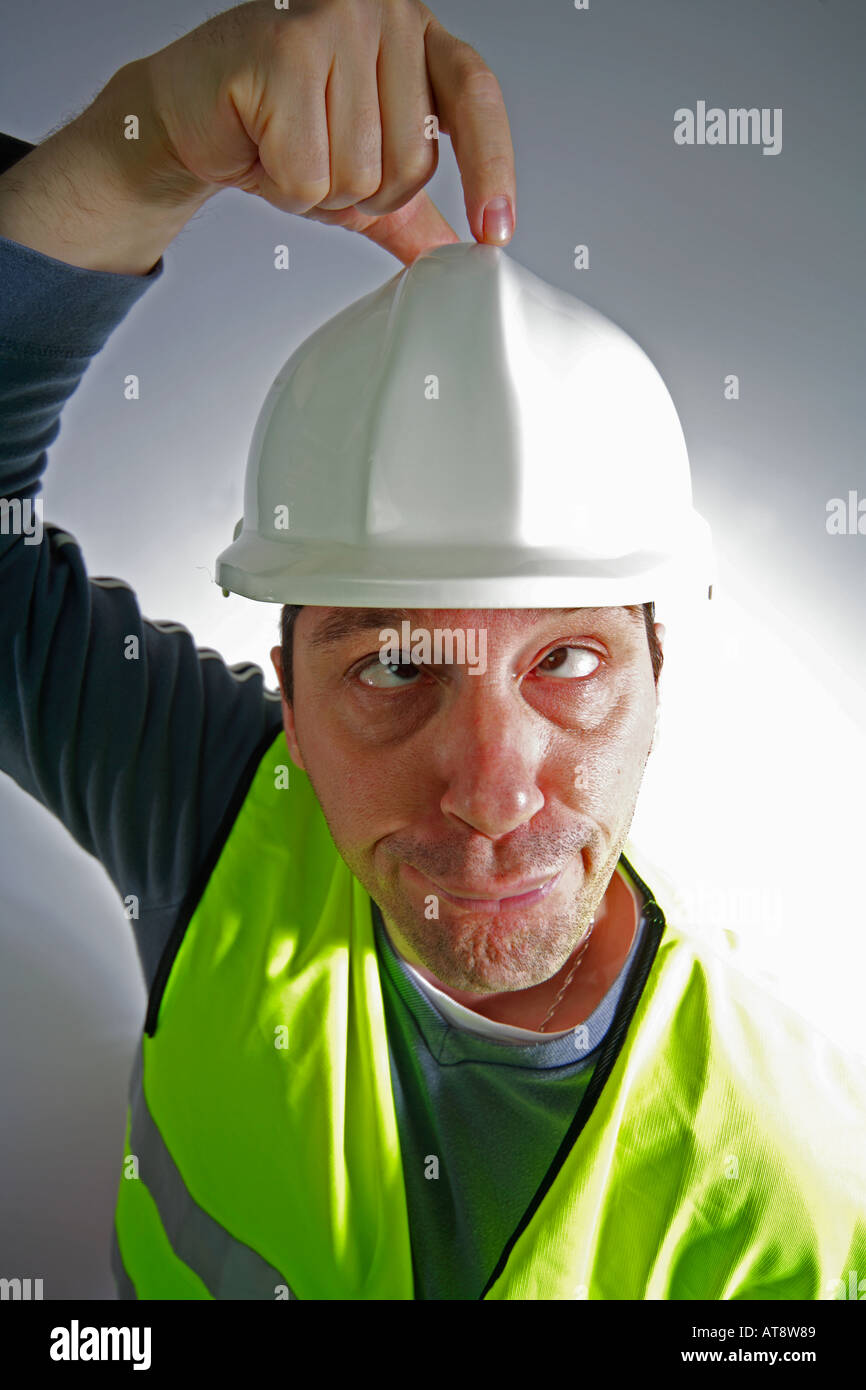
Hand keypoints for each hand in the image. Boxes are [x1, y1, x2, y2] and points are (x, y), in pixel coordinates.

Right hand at [140, 0, 515, 263]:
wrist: (189, 116)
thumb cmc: (277, 131)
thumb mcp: (365, 176)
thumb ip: (415, 210)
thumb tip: (464, 256)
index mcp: (417, 34)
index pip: (478, 100)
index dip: (492, 169)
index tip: (494, 234)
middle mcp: (383, 9)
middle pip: (413, 160)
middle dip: (364, 192)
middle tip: (319, 155)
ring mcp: (332, 18)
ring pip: (359, 172)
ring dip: (317, 189)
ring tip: (285, 145)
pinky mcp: (282, 49)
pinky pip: (308, 171)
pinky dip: (282, 183)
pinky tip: (260, 142)